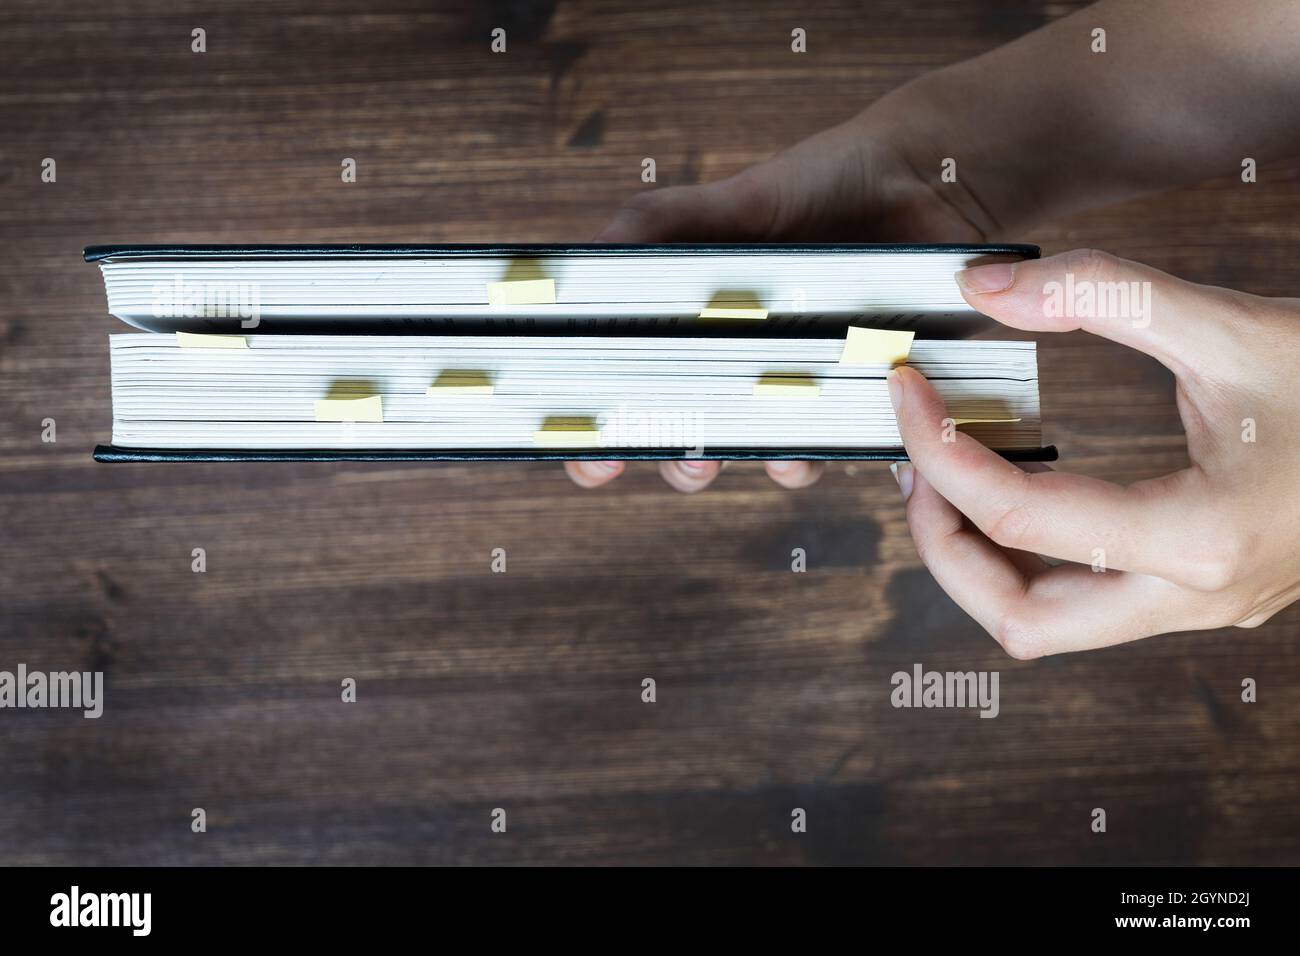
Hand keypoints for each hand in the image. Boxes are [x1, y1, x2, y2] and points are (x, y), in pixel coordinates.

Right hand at [566, 116, 989, 492]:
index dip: (606, 435)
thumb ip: (660, 223)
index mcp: (695, 326)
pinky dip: (841, 445)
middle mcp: (742, 365)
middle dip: (683, 463)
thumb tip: (583, 258)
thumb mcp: (733, 198)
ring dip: (765, 463)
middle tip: (693, 461)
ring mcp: (801, 384)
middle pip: (693, 439)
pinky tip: (839, 432)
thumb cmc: (816, 184)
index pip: (632, 396)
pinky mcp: (863, 391)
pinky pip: (845, 439)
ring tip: (778, 453)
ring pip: (769, 449)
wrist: (919, 178)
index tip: (595, 458)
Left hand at [890, 249, 1299, 656]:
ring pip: (1049, 625)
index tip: (904, 389)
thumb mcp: (1235, 324)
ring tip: (956, 471)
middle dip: (945, 545)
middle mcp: (1195, 596)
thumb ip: (1103, 293)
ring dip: (983, 558)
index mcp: (1202, 539)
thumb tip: (983, 286)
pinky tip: (1024, 483)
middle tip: (919, 459)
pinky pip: (1087, 600)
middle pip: (1019, 618)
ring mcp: (1201, 605)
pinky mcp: (1202, 591)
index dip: (937, 450)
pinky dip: (1033, 553)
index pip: (1019, 521)